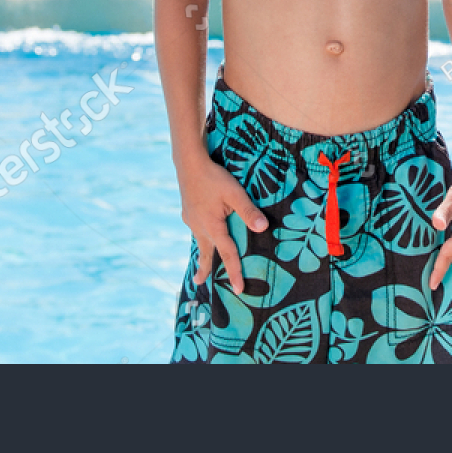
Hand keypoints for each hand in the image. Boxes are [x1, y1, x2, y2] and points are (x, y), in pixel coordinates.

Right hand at [178, 158, 266, 294]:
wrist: (189, 163)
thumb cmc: (214, 177)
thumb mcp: (235, 192)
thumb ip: (248, 210)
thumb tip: (263, 227)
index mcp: (212, 227)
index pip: (228, 254)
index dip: (235, 273)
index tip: (239, 289)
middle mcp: (199, 228)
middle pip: (206, 253)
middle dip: (205, 270)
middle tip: (200, 284)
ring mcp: (191, 220)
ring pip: (200, 242)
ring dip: (202, 254)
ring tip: (200, 264)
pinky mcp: (188, 212)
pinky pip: (196, 230)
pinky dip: (200, 237)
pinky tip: (202, 232)